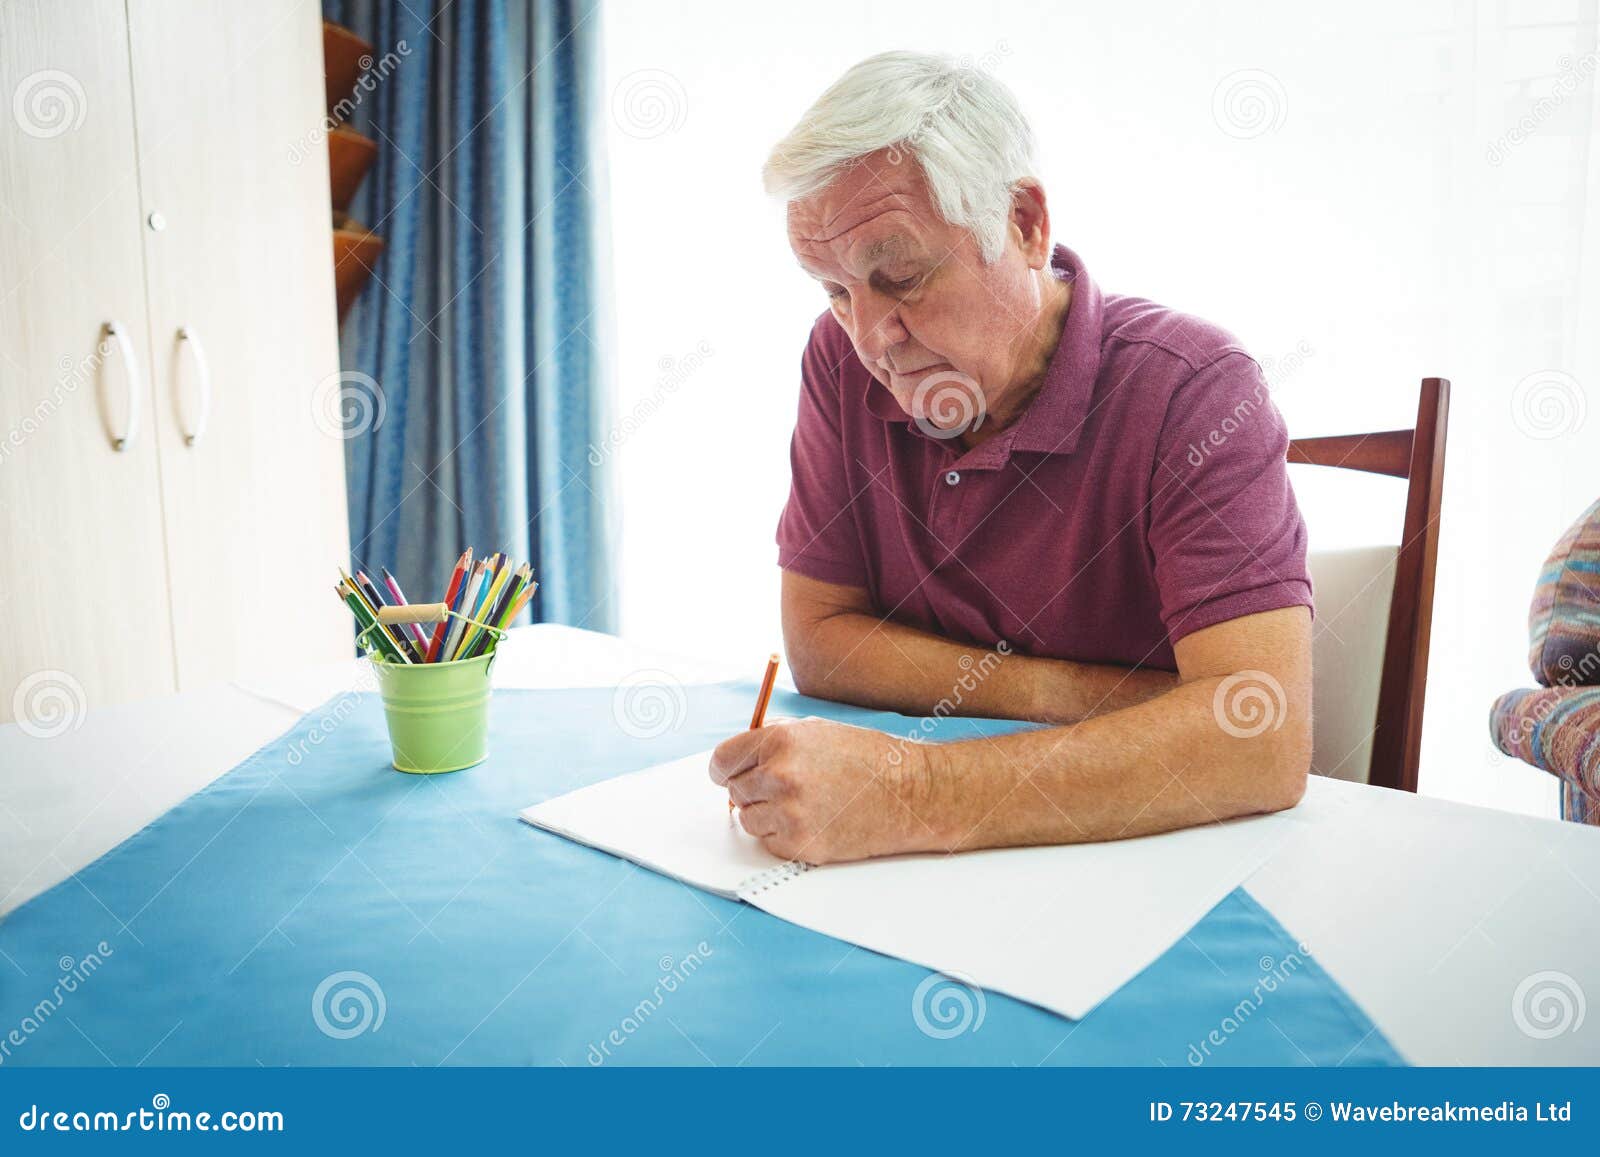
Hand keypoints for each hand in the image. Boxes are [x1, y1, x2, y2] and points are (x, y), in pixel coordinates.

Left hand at [708, 718, 938, 863]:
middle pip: (734, 791)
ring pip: (748, 819)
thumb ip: (772, 740)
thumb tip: (738, 758)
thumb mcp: (816, 731)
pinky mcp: (800, 844)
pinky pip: (769, 842)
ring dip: (766, 814)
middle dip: (751, 790)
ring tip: (802, 804)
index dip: (725, 769)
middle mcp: (780, 776)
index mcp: (780, 741)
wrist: (909, 793)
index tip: (729, 775)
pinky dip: (783, 835)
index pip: (722, 760)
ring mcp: (789, 813)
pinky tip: (813, 820)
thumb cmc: (866, 758)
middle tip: (782, 789)